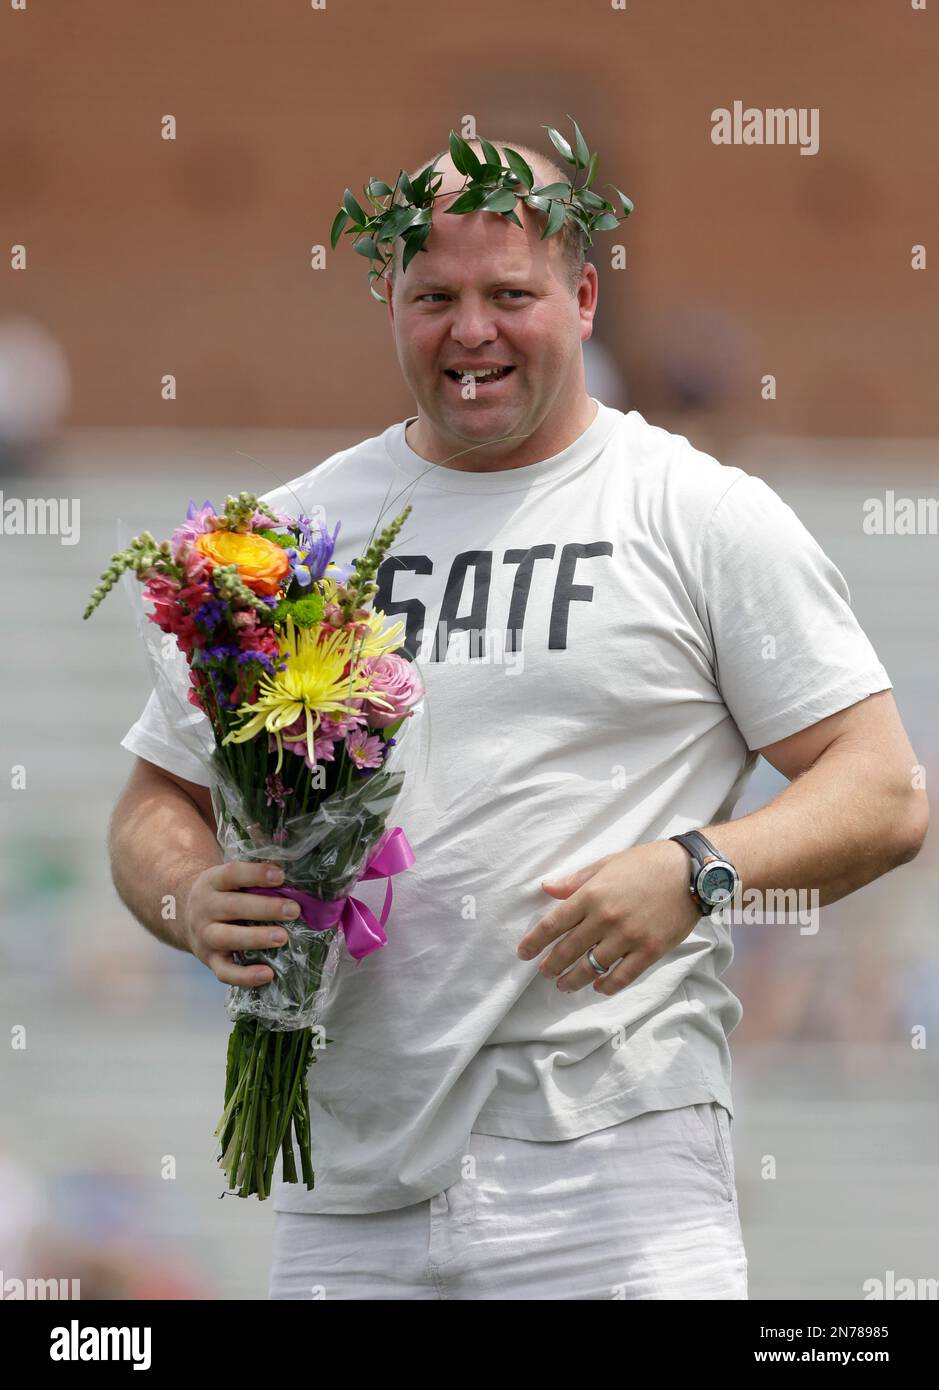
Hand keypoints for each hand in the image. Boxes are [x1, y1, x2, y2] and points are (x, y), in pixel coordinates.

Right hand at [182, 860, 300, 985]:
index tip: (281, 875)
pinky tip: (268, 974)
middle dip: (265, 908)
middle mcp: (205, 908)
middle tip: (293, 910)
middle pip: (232, 907)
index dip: (255, 874)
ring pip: (227, 938)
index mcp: (213, 882)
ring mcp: (205, 936)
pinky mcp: (209, 960)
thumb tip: (300, 884)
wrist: (183, 915)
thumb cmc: (223, 894)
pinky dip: (245, 976)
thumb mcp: (230, 881)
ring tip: (283, 938)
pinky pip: (225, 971)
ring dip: (256, 938)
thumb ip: (256, 881)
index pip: (232, 874)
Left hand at [516, 838, 701, 995]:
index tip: (524, 953)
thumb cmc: (647, 863)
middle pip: (569, 950)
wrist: (692, 872)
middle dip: (551, 965)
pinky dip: (607, 985)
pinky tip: (598, 987)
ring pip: (592, 968)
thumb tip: (546, 888)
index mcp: (592, 894)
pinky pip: (622, 976)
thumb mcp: (606, 864)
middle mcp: (606, 918)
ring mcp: (628, 937)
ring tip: (564, 985)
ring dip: (574, 980)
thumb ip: (576, 880)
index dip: (535, 941)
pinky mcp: (650, 951)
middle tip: (544, 973)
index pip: (553, 924)